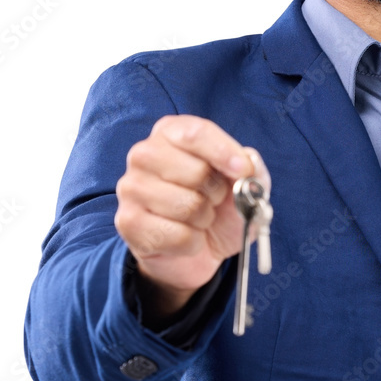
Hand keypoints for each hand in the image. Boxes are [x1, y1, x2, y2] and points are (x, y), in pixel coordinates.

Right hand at [114, 115, 269, 321]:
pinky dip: (193, 242)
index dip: (224, 152)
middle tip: (213, 199)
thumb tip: (249, 164)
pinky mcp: (128, 222)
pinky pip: (178, 236)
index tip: (243, 170)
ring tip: (198, 217)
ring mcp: (132, 188)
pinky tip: (186, 236)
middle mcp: (145, 154)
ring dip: (204, 219)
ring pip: (188, 206)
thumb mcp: (244, 183)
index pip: (196, 133)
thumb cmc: (218, 207)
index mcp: (171, 133)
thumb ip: (252, 168)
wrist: (199, 248)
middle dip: (216, 192)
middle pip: (196, 171)